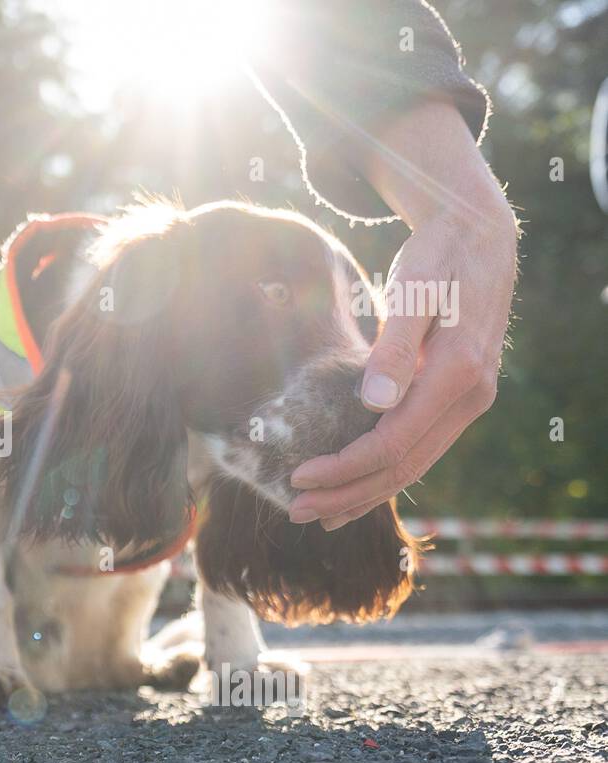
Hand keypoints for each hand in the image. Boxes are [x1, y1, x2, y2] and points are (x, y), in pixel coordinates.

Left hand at [288, 100, 518, 530]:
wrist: (477, 237)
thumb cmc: (437, 257)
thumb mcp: (413, 290)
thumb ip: (395, 347)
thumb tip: (374, 404)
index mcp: (457, 374)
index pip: (393, 444)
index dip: (344, 467)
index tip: (296, 477)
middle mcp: (471, 397)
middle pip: (403, 467)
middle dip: (347, 493)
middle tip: (295, 511)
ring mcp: (469, 402)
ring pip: (414, 467)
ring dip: (364, 494)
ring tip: (318, 515)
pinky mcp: (457, 400)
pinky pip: (420, 450)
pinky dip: (384, 475)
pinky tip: (353, 492)